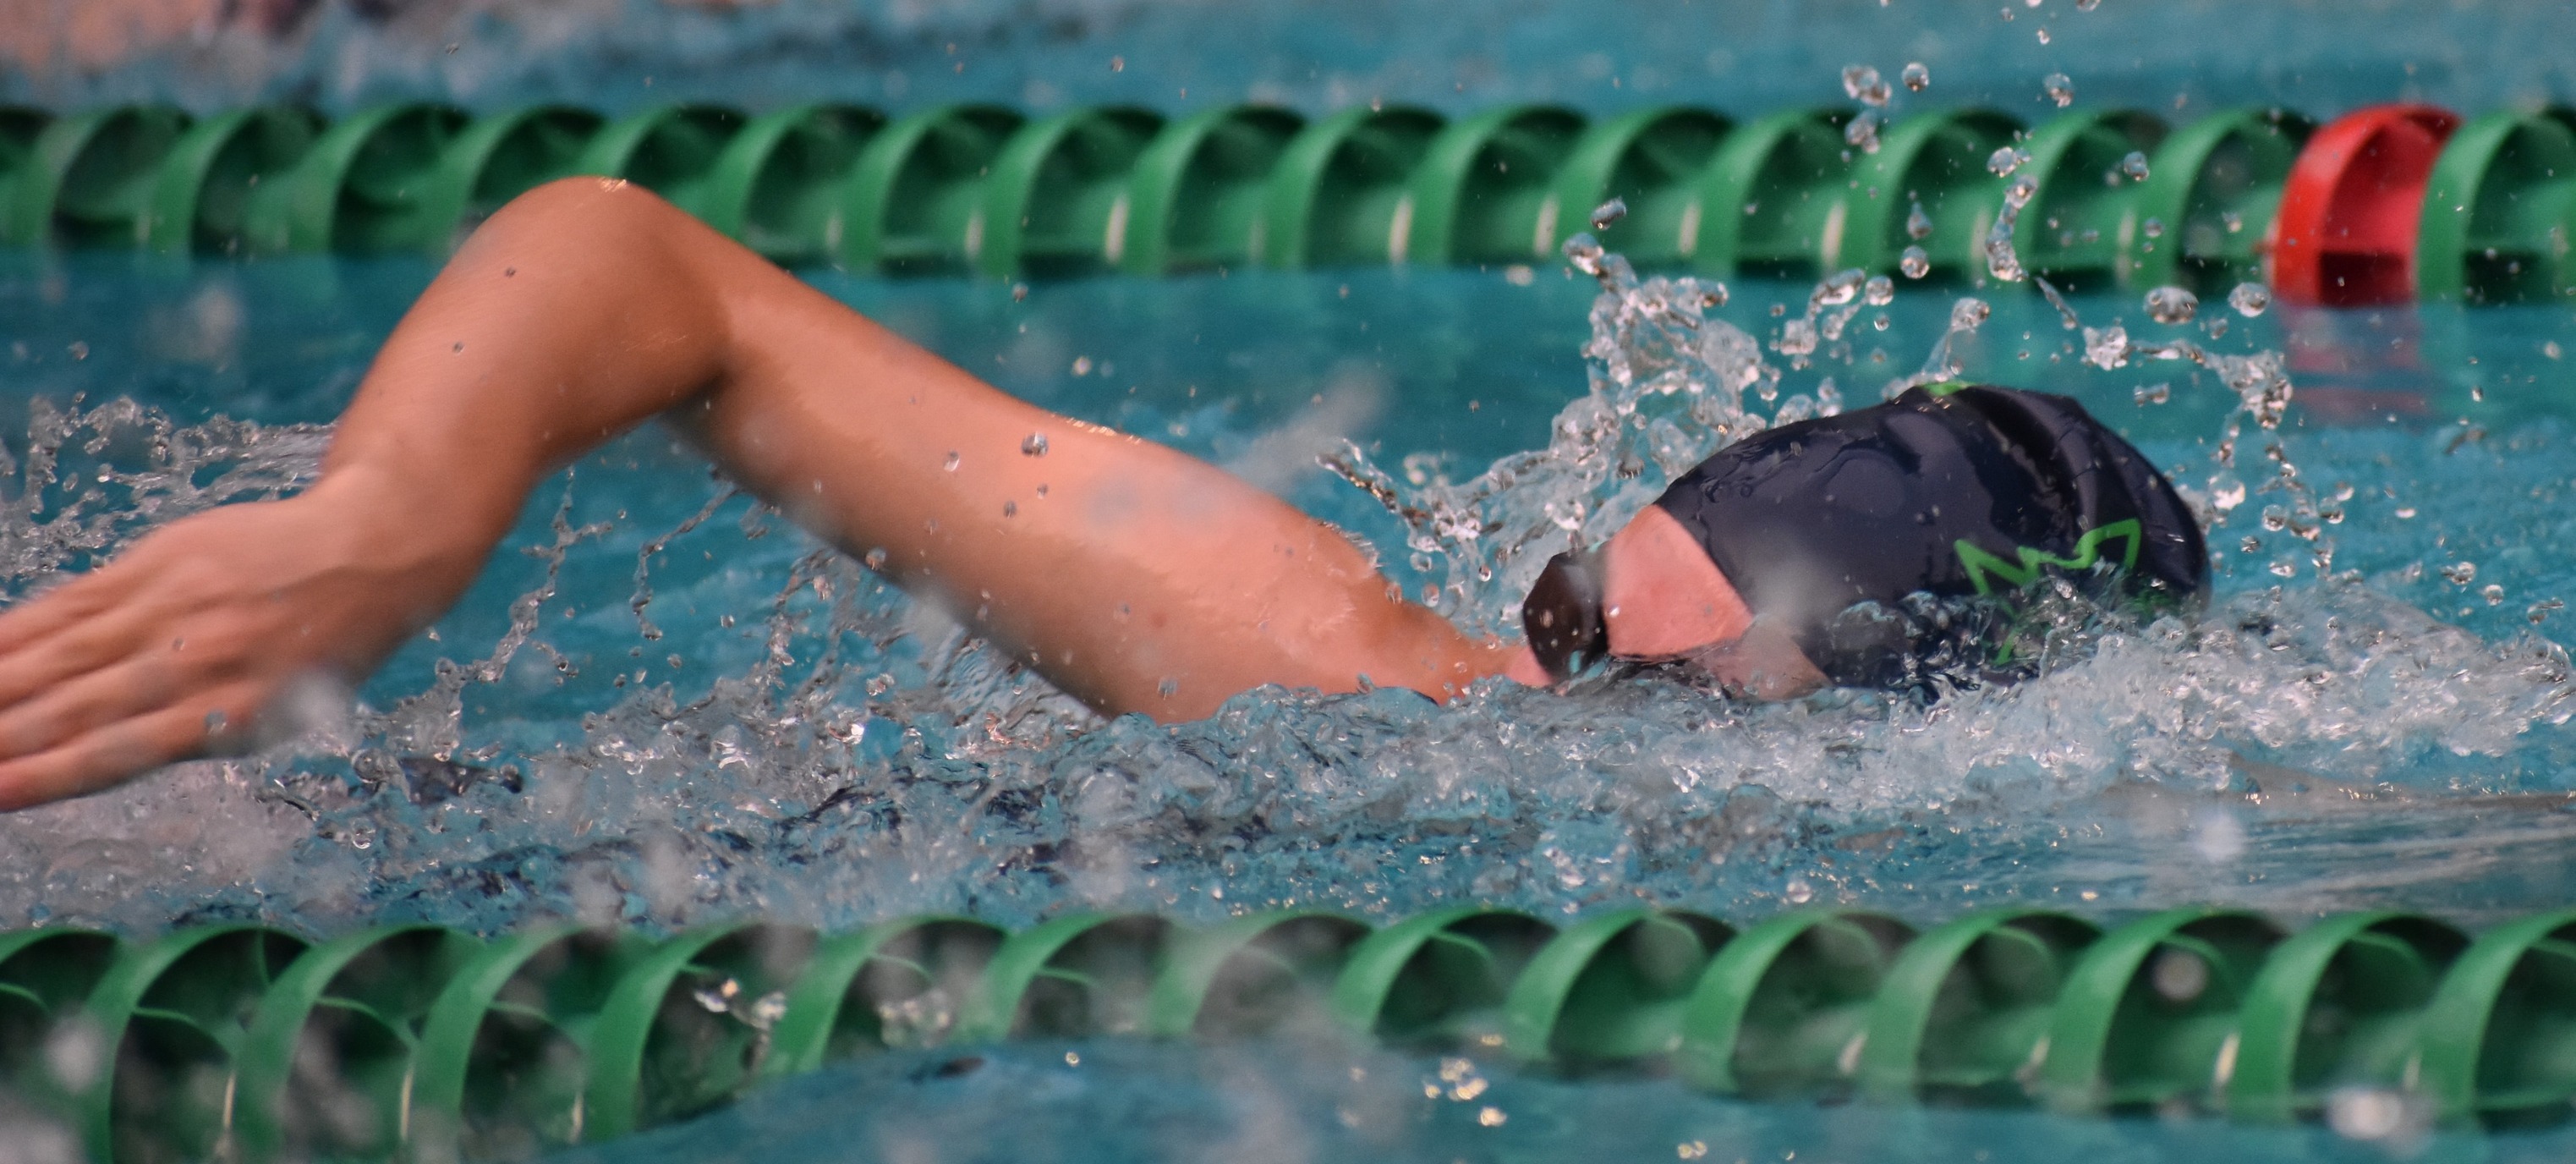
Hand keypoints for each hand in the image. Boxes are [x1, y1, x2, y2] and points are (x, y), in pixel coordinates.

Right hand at [0, 484, 480, 808]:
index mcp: (231, 718)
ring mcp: (173, 611)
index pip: (117, 756)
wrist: (371, 550)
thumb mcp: (278, 712)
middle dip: (3, 740)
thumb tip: (94, 757)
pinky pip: (73, 603)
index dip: (46, 778)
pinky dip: (18, 631)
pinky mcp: (158, 564)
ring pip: (61, 658)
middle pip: (74, 710)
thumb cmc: (323, 646)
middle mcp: (197, 666)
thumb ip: (193, 733)